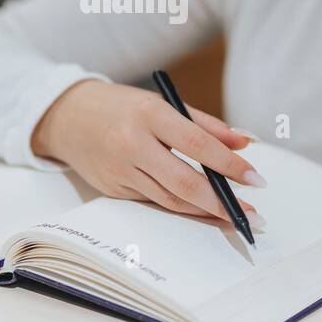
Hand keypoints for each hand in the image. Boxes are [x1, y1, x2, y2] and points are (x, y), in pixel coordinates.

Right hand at [31, 79, 265, 223]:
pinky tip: (203, 211)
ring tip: (235, 217)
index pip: (197, 145)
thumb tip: (245, 143)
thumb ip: (206, 124)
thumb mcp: (162, 104)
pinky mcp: (112, 189)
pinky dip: (182, 208)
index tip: (256, 180)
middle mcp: (132, 144)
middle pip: (184, 183)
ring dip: (206, 212)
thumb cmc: (122, 106)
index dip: (230, 165)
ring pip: (171, 200)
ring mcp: (119, 171)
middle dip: (223, 203)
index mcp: (149, 114)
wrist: (65, 116)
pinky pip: (154, 202)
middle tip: (253, 216)